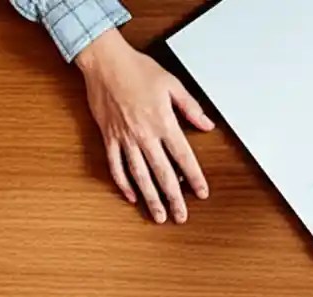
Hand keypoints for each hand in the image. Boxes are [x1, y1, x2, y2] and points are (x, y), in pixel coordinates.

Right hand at [76, 29, 214, 224]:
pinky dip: (123, 183)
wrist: (105, 62)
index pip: (183, 157)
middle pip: (162, 174)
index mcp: (163, 123)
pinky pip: (116, 166)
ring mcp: (125, 139)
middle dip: (174, 198)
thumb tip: (207, 125)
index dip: (194, 177)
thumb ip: (191, 108)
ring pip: (140, 176)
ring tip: (158, 216)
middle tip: (181, 217)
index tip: (202, 193)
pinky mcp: (109, 137)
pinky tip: (132, 196)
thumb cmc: (137, 70)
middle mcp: (144, 135)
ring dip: (150, 198)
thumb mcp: (172, 84)